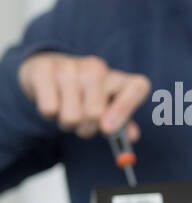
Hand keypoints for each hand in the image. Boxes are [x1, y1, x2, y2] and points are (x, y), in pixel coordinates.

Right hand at [17, 51, 147, 139]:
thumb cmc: (87, 96)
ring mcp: (70, 66)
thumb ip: (122, 125)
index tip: (108, 130)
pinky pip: (49, 108)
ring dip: (68, 124)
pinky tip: (53, 102)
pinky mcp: (44, 69)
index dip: (124, 110)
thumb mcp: (108, 109)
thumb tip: (132, 136)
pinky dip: (50, 115)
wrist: (52, 71)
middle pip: (95, 113)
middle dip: (88, 129)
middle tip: (84, 126)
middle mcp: (97, 67)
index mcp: (120, 78)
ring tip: (68, 113)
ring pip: (71, 116)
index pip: (137, 88)